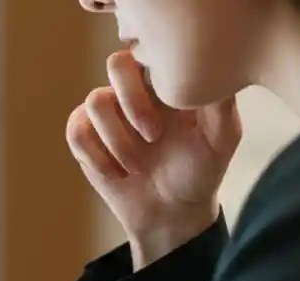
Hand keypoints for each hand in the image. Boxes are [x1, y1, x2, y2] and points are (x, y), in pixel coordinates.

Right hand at [66, 49, 241, 268]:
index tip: (176, 112)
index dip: (159, 76)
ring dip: (117, 141)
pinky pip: (77, 132)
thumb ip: (220, 103)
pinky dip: (96, 158)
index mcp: (164, 83)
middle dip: (132, 103)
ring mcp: (107, 114)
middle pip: (116, 64)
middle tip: (153, 137)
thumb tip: (211, 70)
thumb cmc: (200, 171)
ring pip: (95, 102)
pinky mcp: (86, 138)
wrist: (172, 211)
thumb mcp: (222, 138)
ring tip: (137, 168)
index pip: (152, 50)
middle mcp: (133, 91)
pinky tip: (117, 175)